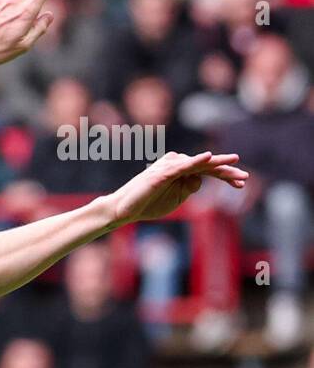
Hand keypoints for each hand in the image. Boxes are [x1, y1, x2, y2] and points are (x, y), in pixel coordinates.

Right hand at [103, 151, 247, 226]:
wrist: (124, 210)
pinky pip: (182, 165)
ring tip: (234, 163)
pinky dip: (195, 160)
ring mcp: (168, 167)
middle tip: (245, 178)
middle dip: (226, 171)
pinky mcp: (162, 172)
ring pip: (197, 164)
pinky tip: (208, 157)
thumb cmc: (147, 204)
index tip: (241, 184)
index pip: (207, 171)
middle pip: (206, 165)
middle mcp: (175, 165)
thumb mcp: (176, 198)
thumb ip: (189, 188)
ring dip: (217, 164)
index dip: (225, 176)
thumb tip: (200, 179)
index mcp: (180, 171)